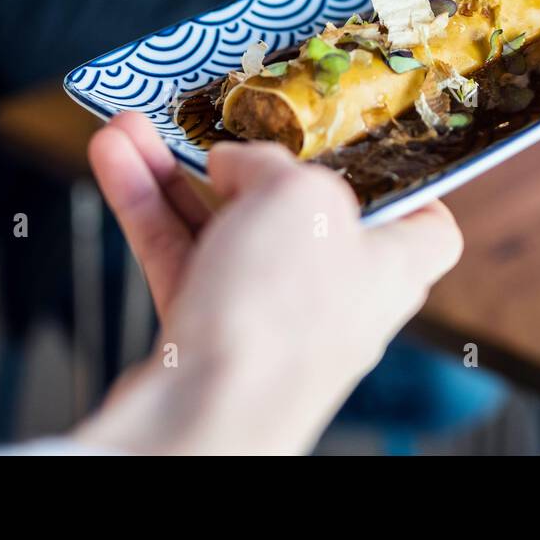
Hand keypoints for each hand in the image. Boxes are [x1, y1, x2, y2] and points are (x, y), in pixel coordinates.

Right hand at [77, 112, 462, 453]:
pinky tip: (114, 160)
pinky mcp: (208, 337)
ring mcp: (267, 319)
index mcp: (389, 266)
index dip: (405, 183)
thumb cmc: (279, 315)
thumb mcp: (299, 197)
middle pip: (298, 212)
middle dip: (245, 159)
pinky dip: (148, 209)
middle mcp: (334, 296)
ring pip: (223, 229)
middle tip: (216, 119)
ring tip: (133, 126)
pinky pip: (180, 257)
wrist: (201, 420)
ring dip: (175, 173)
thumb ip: (275, 165)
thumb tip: (239, 166)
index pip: (426, 227)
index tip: (371, 145)